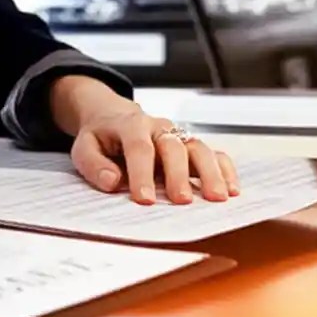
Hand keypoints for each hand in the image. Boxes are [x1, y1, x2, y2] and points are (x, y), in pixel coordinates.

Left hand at [70, 103, 240, 205]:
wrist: (113, 115)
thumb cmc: (100, 135)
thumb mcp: (84, 146)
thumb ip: (93, 163)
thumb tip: (111, 181)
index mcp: (130, 124)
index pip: (139, 147)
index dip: (141, 173)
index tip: (143, 199)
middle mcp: (159, 128)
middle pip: (173, 147)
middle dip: (178, 174)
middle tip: (181, 201)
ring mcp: (179, 135)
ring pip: (199, 148)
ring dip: (210, 173)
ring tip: (217, 198)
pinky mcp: (191, 145)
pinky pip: (214, 153)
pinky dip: (225, 169)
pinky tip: (232, 189)